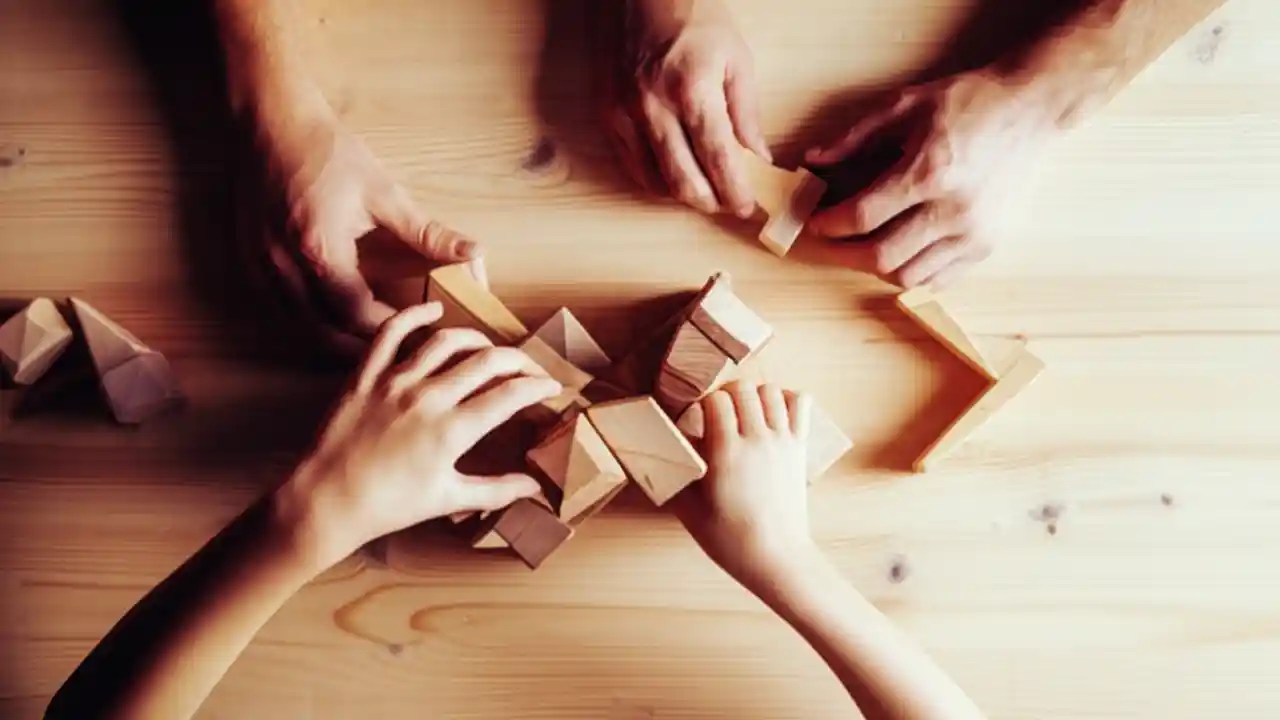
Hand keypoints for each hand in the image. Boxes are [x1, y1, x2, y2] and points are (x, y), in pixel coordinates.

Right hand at [251, 96, 484, 352]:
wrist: (271, 121)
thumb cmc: (328, 152)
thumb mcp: (384, 192)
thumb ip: (427, 233)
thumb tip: (473, 253)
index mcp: (319, 250)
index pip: (357, 315)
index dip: (389, 328)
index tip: (417, 328)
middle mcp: (283, 267)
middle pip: (325, 332)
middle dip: (363, 345)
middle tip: (398, 343)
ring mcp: (260, 267)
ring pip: (299, 327)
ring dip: (334, 337)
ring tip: (371, 334)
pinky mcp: (248, 262)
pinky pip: (279, 309)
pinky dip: (309, 318)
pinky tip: (333, 311)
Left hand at [274, 305, 560, 568]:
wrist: (327, 501)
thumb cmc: (390, 506)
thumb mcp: (449, 500)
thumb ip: (497, 490)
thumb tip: (535, 487)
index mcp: (453, 430)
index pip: (511, 395)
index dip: (538, 387)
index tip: (551, 388)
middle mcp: (428, 398)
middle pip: (488, 362)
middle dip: (518, 361)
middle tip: (528, 369)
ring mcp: (395, 382)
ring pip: (447, 341)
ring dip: (476, 339)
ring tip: (489, 348)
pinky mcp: (365, 374)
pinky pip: (391, 332)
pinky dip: (415, 315)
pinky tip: (434, 310)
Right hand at [600, 0, 768, 216]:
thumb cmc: (694, 16)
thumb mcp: (736, 58)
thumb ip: (747, 113)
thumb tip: (758, 157)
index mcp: (692, 90)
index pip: (717, 160)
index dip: (734, 192)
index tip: (747, 208)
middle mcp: (653, 107)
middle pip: (683, 181)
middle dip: (710, 202)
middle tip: (728, 204)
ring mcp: (624, 113)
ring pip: (654, 181)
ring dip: (682, 195)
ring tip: (705, 190)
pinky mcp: (605, 114)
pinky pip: (631, 165)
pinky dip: (655, 179)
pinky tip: (674, 174)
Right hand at [672, 382, 814, 586]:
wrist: (777, 559)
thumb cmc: (731, 541)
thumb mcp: (689, 513)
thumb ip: (669, 481)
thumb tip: (644, 460)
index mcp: (726, 454)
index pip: (715, 399)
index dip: (701, 403)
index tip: (695, 418)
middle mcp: (757, 441)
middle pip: (743, 387)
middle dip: (726, 393)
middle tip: (717, 412)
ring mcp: (781, 442)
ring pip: (770, 389)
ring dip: (754, 394)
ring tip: (743, 412)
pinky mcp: (799, 447)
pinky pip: (801, 402)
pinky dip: (786, 398)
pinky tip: (772, 412)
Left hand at [806, 69, 1058, 287]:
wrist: (1032, 107)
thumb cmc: (969, 102)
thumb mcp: (906, 104)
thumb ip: (855, 136)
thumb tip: (813, 161)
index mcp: (929, 172)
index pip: (863, 216)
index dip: (830, 224)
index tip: (816, 221)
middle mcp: (953, 210)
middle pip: (881, 257)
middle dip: (844, 254)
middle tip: (830, 241)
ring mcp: (974, 233)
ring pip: (908, 276)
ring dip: (876, 267)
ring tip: (863, 246)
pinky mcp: (988, 245)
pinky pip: (938, 280)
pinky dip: (911, 273)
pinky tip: (898, 253)